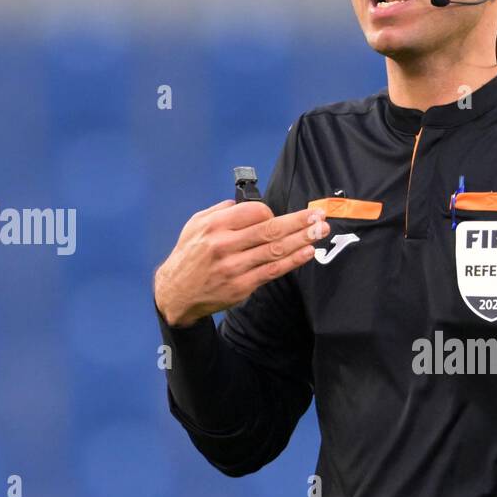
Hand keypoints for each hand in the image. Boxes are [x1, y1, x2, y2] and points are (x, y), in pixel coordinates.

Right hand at [154, 199, 330, 327]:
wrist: (175, 293)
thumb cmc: (189, 256)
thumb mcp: (195, 225)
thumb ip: (220, 211)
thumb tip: (245, 204)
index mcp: (214, 226)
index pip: (254, 212)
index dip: (272, 212)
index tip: (280, 216)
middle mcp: (224, 245)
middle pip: (270, 230)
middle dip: (299, 222)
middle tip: (319, 216)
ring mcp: (234, 267)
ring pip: (275, 250)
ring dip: (302, 240)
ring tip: (321, 231)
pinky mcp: (242, 286)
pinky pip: (273, 271)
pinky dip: (293, 261)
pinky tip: (307, 252)